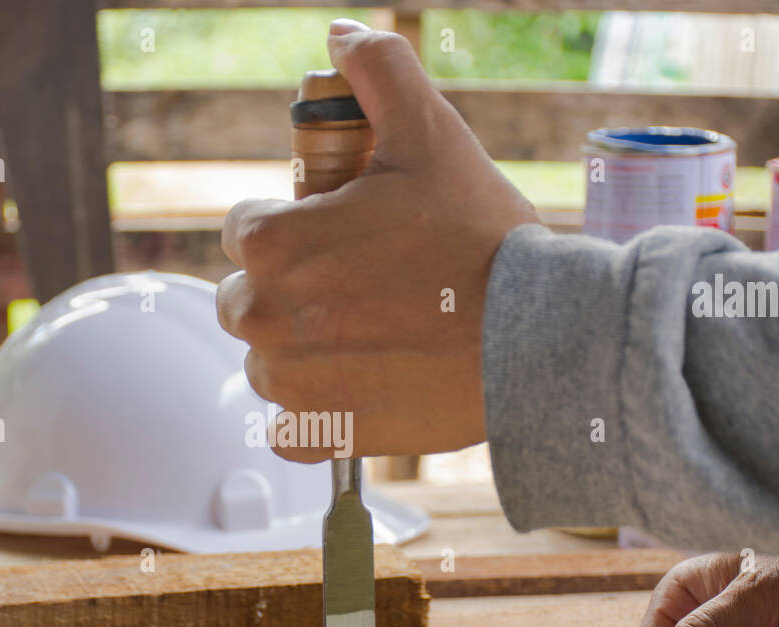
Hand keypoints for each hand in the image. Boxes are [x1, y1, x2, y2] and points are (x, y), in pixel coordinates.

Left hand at [216, 19, 538, 461]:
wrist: (536, 338)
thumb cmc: (480, 237)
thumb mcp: (431, 134)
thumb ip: (378, 72)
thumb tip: (343, 34)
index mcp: (273, 244)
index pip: (242, 232)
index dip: (288, 228)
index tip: (335, 236)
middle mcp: (266, 318)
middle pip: (244, 300)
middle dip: (285, 289)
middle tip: (354, 286)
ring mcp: (293, 383)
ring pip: (265, 364)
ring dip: (299, 351)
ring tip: (367, 335)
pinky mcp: (324, 435)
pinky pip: (288, 431)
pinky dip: (312, 416)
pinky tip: (358, 386)